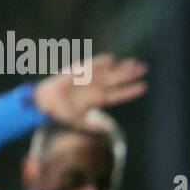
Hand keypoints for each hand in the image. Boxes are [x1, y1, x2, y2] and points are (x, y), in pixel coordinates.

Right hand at [33, 54, 148, 131]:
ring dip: (121, 66)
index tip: (145, 86)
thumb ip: (94, 126)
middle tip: (144, 67)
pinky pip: (91, 65)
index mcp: (99, 100)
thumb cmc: (62, 113)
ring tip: (134, 61)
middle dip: (130, 74)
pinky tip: (112, 59)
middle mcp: (97, 88)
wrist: (44, 102)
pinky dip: (100, 62)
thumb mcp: (79, 122)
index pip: (119, 94)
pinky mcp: (78, 72)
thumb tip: (110, 131)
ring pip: (109, 71)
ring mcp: (88, 79)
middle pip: (118, 79)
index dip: (131, 91)